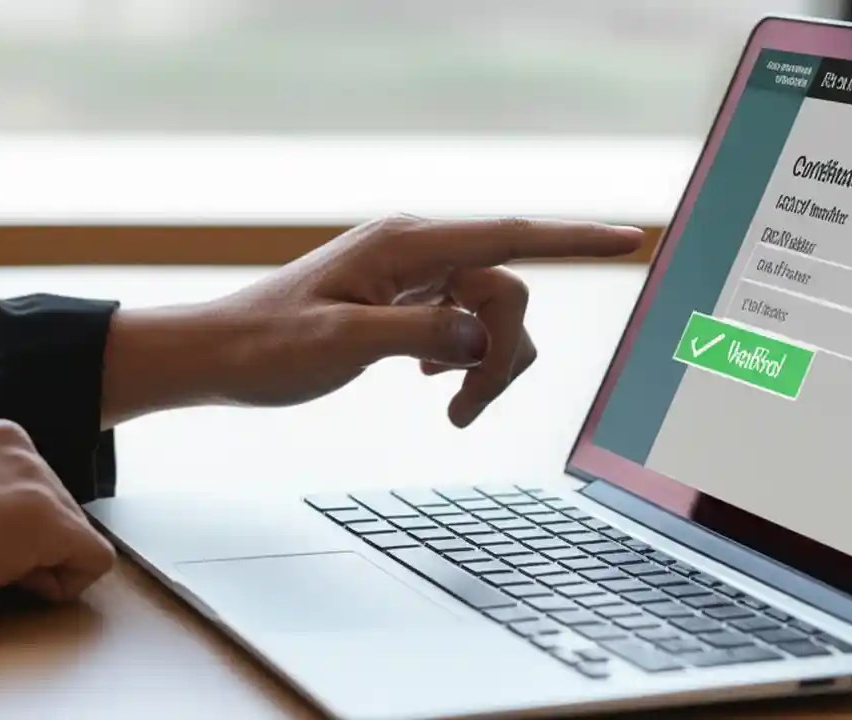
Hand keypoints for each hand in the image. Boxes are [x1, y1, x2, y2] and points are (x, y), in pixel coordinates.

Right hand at [0, 403, 114, 615]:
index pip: (12, 472)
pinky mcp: (47, 518)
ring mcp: (32, 474)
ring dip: (36, 557)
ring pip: (70, 527)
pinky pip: (93, 558)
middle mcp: (8, 437)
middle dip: (20, 537)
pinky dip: (65, 583)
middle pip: (47, 499)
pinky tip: (19, 586)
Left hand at [102, 215, 642, 427]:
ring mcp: (413, 275)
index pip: (510, 236)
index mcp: (406, 246)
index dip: (575, 239)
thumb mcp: (340, 345)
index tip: (632, 238)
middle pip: (507, 293)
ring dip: (483, 367)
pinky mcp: (406, 300)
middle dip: (502, 356)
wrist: (219, 355)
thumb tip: (483, 335)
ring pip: (490, 316)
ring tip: (447, 408)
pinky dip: (463, 361)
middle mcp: (417, 251)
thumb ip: (419, 333)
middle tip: (462, 412)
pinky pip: (464, 326)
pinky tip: (428, 381)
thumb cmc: (268, 348)